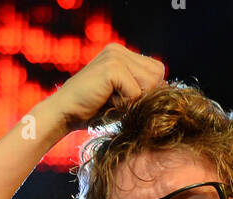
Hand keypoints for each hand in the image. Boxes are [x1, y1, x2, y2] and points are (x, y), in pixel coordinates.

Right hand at [46, 43, 166, 132]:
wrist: (64, 113)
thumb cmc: (93, 111)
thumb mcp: (122, 97)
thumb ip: (141, 89)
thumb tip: (167, 94)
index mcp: (122, 53)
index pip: (157, 71)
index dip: (148, 92)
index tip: (126, 100)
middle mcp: (119, 50)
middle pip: (157, 76)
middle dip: (142, 96)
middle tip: (118, 101)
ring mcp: (115, 55)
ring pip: (149, 84)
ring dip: (133, 101)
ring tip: (112, 101)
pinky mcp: (112, 67)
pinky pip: (136, 93)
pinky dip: (124, 105)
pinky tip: (106, 101)